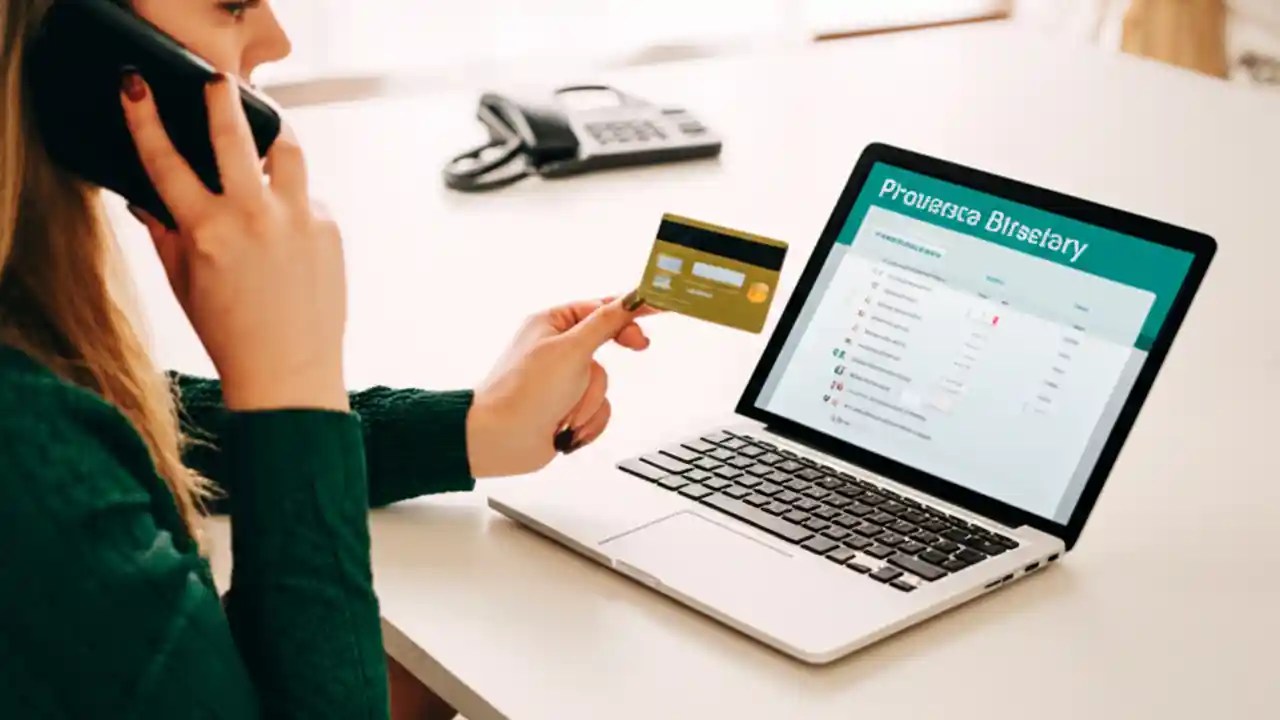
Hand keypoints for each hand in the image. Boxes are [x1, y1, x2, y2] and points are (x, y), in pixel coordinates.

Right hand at [121, 71, 347, 410]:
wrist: (289, 372)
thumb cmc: (231, 332)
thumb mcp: (184, 283)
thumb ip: (165, 233)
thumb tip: (146, 199)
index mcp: (207, 230)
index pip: (166, 162)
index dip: (146, 120)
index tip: (137, 92)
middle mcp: (254, 217)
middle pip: (236, 135)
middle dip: (223, 98)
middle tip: (218, 82)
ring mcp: (298, 219)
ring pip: (288, 150)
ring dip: (275, 135)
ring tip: (266, 135)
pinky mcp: (330, 228)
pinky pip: (308, 198)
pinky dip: (294, 204)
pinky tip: (288, 236)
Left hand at [466, 296, 654, 476]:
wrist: (501, 441)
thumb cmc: (523, 393)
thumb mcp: (571, 350)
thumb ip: (605, 324)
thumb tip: (628, 301)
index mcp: (550, 324)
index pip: (600, 308)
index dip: (628, 311)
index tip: (658, 308)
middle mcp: (555, 349)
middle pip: (604, 347)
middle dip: (599, 371)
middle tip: (632, 354)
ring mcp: (561, 380)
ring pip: (602, 383)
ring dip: (589, 401)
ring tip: (564, 412)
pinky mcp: (566, 406)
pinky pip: (598, 407)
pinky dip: (587, 419)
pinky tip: (567, 428)